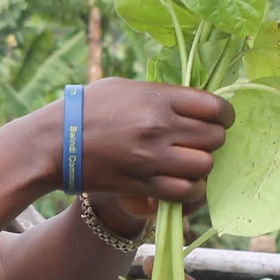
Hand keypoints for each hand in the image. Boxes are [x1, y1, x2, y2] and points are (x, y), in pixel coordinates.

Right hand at [71, 80, 230, 204]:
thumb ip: (162, 94)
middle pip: (215, 138)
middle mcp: (159, 127)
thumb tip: (194, 103)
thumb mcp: (125, 87)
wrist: (55, 143)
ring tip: (189, 163)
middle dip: (214, 140)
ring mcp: (152, 158)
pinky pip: (186, 191)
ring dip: (202, 166)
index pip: (215, 107)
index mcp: (158, 98)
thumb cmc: (87, 108)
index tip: (219, 119)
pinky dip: (191, 190)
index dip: (224, 115)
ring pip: (205, 166)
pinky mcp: (143, 184)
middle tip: (200, 141)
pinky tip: (182, 183)